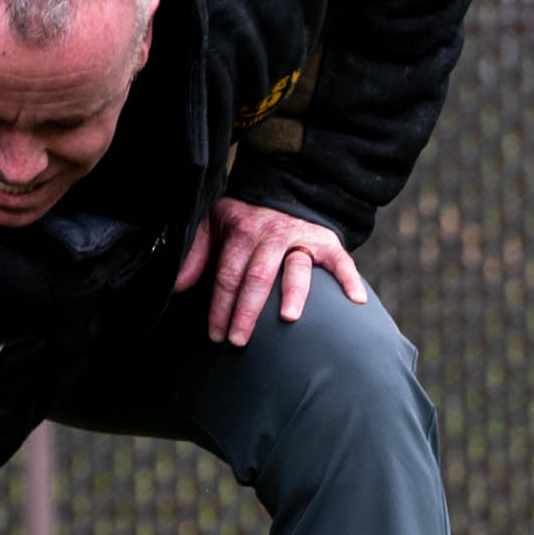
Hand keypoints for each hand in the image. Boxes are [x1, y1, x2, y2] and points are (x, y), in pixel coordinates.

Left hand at [172, 197, 372, 347]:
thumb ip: (196, 253)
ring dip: (294, 294)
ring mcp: (301, 238)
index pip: (228, 274)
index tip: (215, 335)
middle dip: (247, 310)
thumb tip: (177, 286)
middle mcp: (272, 233)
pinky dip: (349, 280)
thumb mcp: (214, 225)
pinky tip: (356, 301)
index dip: (220, 305)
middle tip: (238, 340)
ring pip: (297, 269)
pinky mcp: (327, 241)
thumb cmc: (243, 220)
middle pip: (258, 276)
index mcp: (242, 229)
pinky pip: (341, 261)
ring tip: (289, 319)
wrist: (283, 194)